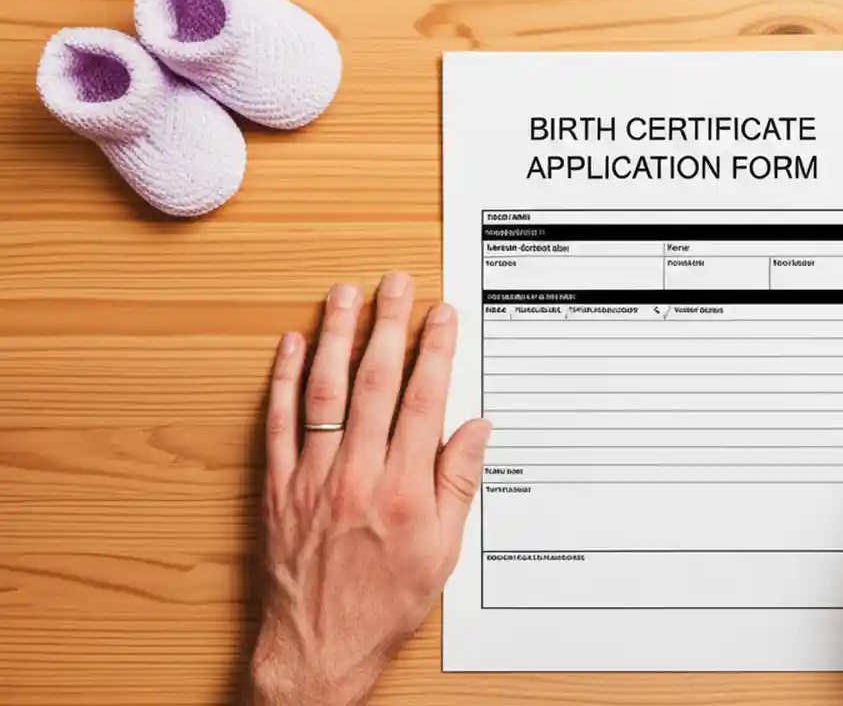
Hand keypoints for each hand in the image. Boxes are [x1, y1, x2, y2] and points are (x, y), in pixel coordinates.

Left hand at [250, 273, 489, 705]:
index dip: (434, 350)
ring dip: (334, 336)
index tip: (441, 315)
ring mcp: (313, 477)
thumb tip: (475, 430)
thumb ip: (458, 484)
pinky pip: (278, 421)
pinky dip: (283, 379)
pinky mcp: (279, 487)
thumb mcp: (443, 552)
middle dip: (387, 325)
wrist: (320, 647)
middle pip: (374, 382)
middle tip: (394, 284)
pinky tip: (292, 345)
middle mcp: (356, 475)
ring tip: (344, 295)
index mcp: (404, 491)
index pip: (423, 401)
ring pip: (324, 390)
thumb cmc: (384, 603)